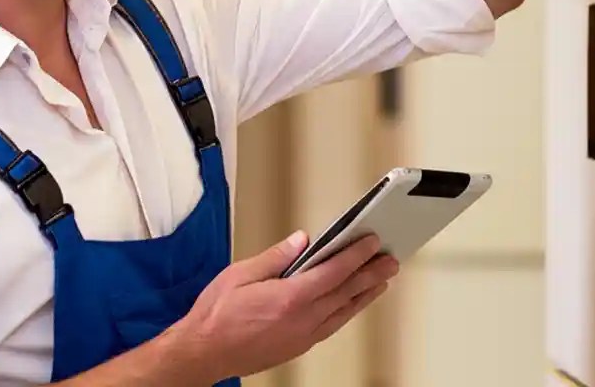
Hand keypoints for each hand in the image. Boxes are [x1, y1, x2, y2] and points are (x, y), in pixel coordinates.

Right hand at [172, 232, 398, 380]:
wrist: (203, 353)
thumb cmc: (217, 315)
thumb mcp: (240, 274)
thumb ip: (276, 258)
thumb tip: (302, 241)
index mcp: (289, 297)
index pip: (334, 272)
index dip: (357, 255)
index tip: (372, 243)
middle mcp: (302, 319)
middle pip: (346, 293)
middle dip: (371, 275)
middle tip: (390, 261)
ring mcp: (302, 336)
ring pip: (344, 312)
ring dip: (365, 295)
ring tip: (381, 282)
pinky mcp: (298, 346)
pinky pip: (332, 326)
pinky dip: (347, 312)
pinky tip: (352, 305)